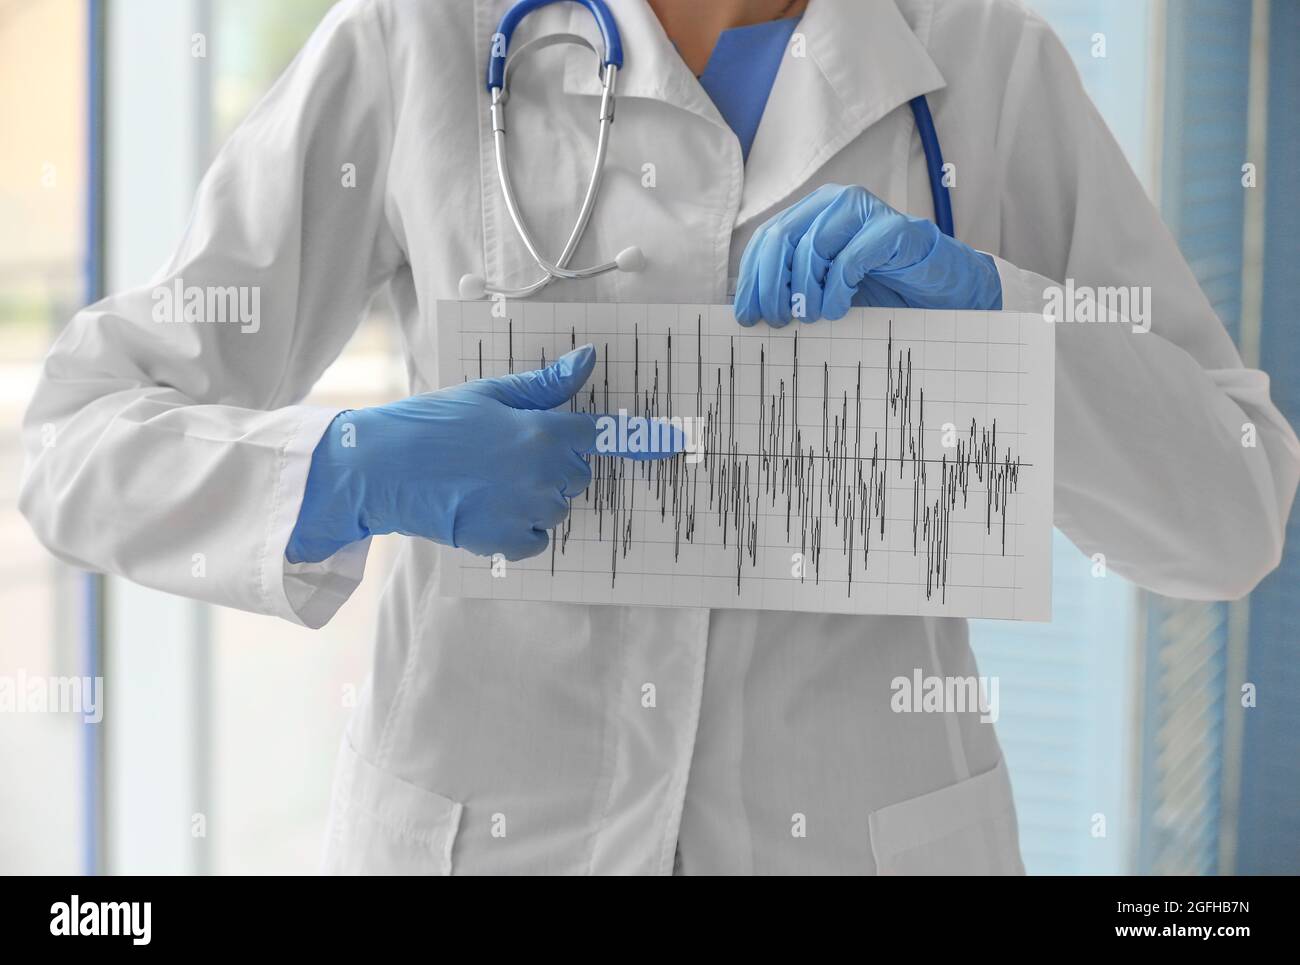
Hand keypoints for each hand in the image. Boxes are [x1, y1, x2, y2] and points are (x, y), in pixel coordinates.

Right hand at [287, 345, 669, 563]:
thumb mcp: (489, 394)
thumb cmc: (433, 422)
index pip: (605, 436)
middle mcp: (543, 474)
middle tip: (505, 452)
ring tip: (487, 479)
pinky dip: (520, 528)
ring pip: (559, 506)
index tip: (677, 443)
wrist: (381, 468)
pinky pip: (537, 538)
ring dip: (536, 496)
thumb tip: (588, 360)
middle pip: (577, 473)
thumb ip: (544, 386)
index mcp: (541, 431)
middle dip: (554, 463)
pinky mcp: (507, 542)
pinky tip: (486, 507)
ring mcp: (527, 511)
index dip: (644, 440)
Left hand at [733, 183, 1002, 325]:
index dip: (751, 279)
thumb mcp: (825, 287)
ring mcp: (865, 210)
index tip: (747, 316)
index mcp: (813, 212)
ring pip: (812, 246)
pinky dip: (836, 291)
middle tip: (776, 320)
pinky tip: (837, 311)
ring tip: (810, 318)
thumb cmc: (880, 288)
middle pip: (782, 238)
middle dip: (771, 285)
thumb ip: (792, 286)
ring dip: (804, 291)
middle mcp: (835, 202)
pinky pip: (849, 259)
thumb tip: (747, 309)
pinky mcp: (893, 229)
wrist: (940, 291)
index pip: (767, 239)